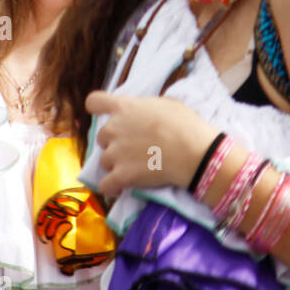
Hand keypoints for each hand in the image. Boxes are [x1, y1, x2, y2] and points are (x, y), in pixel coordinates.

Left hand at [85, 91, 218, 195]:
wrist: (194, 152)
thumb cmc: (185, 124)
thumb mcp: (166, 104)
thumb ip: (146, 107)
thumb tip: (144, 113)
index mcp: (124, 107)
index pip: (94, 101)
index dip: (98, 109)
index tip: (105, 115)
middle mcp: (113, 128)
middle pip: (102, 137)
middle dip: (114, 142)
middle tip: (133, 148)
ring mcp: (115, 153)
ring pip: (104, 161)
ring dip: (115, 165)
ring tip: (135, 168)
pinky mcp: (121, 175)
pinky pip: (105, 185)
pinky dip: (112, 187)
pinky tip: (121, 187)